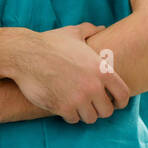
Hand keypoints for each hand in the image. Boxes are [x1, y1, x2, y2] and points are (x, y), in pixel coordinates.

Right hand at [10, 23, 129, 123]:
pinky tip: (64, 107)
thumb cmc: (48, 43)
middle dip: (99, 108)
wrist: (24, 54)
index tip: (114, 104)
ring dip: (84, 113)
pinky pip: (73, 119)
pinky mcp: (62, 107)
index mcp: (102, 70)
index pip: (123, 95)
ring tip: (78, 107)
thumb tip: (102, 28)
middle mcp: (93, 86)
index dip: (120, 102)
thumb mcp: (72, 33)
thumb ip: (90, 30)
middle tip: (91, 105)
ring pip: (91, 118)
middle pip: (107, 111)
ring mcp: (78, 98)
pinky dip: (69, 115)